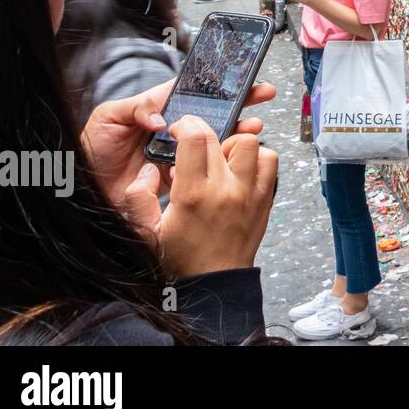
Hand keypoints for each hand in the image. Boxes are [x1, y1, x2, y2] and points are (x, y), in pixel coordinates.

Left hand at [82, 78, 272, 207]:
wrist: (83, 192)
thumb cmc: (91, 150)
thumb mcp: (108, 117)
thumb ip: (135, 108)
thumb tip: (161, 116)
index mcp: (158, 110)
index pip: (193, 92)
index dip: (217, 83)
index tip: (239, 76)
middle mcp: (172, 131)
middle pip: (212, 113)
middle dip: (239, 102)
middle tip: (262, 93)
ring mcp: (178, 154)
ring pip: (214, 140)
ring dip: (237, 131)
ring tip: (253, 125)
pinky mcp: (178, 177)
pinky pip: (204, 168)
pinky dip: (222, 162)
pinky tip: (234, 154)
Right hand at [122, 116, 277, 278]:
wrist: (214, 283)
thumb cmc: (181, 258)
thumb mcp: (147, 232)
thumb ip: (137, 198)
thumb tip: (148, 170)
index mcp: (193, 195)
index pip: (195, 139)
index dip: (185, 125)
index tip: (180, 129)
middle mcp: (225, 190)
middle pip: (220, 137)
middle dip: (203, 133)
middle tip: (195, 145)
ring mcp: (249, 193)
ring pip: (251, 143)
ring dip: (234, 145)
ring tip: (221, 159)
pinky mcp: (265, 199)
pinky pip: (271, 161)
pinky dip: (257, 158)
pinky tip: (240, 170)